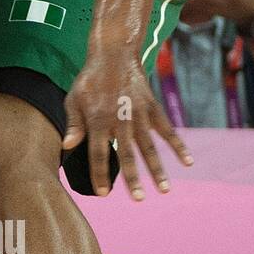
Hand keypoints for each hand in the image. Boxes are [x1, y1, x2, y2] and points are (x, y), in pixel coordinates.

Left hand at [63, 43, 191, 199]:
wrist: (113, 54)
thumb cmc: (89, 80)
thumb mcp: (74, 99)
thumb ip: (74, 125)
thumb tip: (67, 147)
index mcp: (97, 119)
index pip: (97, 152)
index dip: (99, 173)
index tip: (102, 193)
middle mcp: (119, 119)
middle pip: (126, 154)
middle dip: (132, 179)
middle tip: (138, 199)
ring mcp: (138, 114)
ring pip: (149, 146)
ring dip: (157, 169)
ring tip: (164, 190)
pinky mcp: (153, 107)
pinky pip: (167, 129)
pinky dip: (178, 145)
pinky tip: (187, 162)